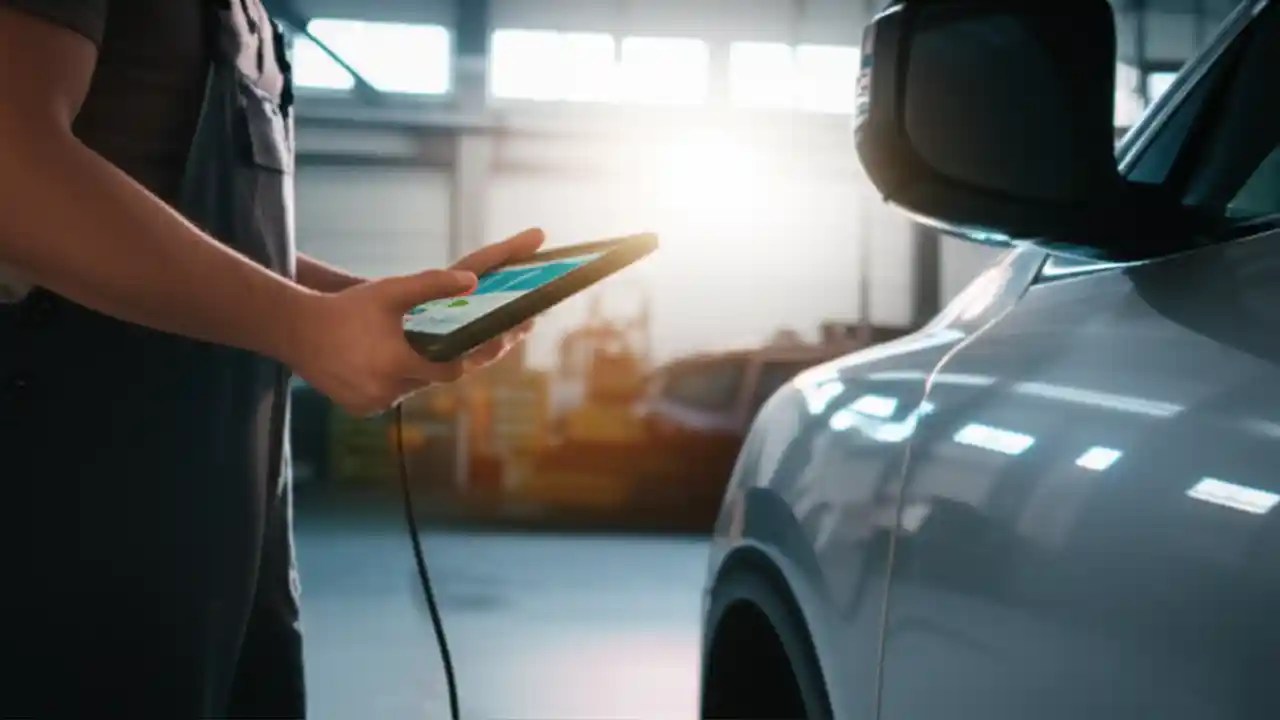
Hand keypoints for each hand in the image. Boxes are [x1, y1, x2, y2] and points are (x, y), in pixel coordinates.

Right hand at [283, 228, 544, 416]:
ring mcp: (372, 403)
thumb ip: (433, 285)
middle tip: (456, 349)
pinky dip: (393, 382)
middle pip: (430, 380)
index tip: (483, 348)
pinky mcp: (359, 409)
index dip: (467, 359)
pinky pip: (388, 396)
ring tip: (416, 352)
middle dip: (442, 364)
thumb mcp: (391, 292)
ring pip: (409, 390)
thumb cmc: (346, 308)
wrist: (294, 330)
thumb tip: (473, 281)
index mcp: (400, 362)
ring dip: (416, 373)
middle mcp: (388, 389)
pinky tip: (388, 364)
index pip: (451, 370)